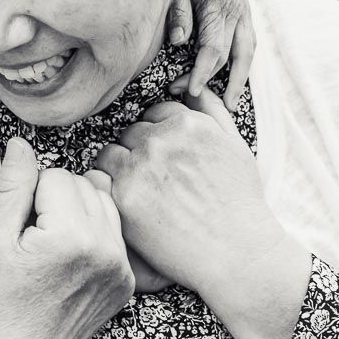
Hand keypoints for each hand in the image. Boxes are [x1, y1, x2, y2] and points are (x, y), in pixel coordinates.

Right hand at [0, 139, 133, 338]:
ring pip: (102, 204)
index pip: (55, 176)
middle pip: (83, 185)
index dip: (30, 197)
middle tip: (34, 239)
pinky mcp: (128, 280)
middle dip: (56, 201)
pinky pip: (113, 234)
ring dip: (77, 214)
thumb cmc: (2, 296)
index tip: (21, 229)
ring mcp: (122, 267)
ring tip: (53, 247)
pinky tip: (71, 262)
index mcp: (71, 236)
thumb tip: (21, 143)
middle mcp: (106, 249)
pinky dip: (93, 237)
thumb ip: (10, 186)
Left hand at [94, 89, 309, 338]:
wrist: (237, 252)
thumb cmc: (240, 202)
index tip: (167, 162)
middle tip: (154, 183)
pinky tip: (126, 207)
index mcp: (187, 123)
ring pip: (109, 154)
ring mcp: (139, 167)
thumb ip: (211, 110)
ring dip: (118, 170)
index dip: (159, 139)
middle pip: (129, 133)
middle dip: (138, 153)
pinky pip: (98, 180)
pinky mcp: (124, 197)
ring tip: (139, 195)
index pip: (154, 115)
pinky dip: (107, 191)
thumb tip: (187, 86)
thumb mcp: (235, 144)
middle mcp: (161, 140)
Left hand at [166, 0, 256, 111]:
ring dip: (241, 79)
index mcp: (220, 6)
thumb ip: (178, 11)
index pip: (214, 49)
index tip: (189, 91)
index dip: (202, 73)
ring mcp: (245, 11)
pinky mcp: (244, 10)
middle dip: (220, 83)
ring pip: (249, 52)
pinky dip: (243, 63)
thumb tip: (178, 42)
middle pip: (236, 57)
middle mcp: (239, 11)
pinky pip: (249, 42)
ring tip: (231, 103)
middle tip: (204, 104)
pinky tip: (234, 78)